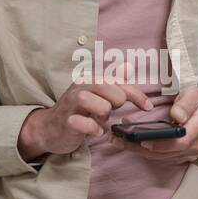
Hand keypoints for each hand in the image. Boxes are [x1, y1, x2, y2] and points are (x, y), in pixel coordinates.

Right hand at [18, 66, 152, 158]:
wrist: (49, 128)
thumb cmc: (76, 111)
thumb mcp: (95, 94)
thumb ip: (113, 82)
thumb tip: (128, 67)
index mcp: (89, 80)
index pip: (119, 83)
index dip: (137, 95)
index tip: (148, 106)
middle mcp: (80, 87)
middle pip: (112, 91)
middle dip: (116, 104)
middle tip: (108, 111)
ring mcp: (72, 104)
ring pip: (101, 106)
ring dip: (104, 115)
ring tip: (99, 120)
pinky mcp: (67, 121)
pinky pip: (86, 123)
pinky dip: (93, 129)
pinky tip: (94, 131)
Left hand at [109, 89, 197, 164]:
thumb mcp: (197, 96)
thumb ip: (186, 104)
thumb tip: (176, 116)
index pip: (179, 142)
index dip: (160, 143)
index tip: (141, 139)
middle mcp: (194, 146)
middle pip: (166, 152)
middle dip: (141, 148)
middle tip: (119, 140)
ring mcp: (188, 154)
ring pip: (161, 157)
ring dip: (139, 151)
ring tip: (119, 141)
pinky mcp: (181, 156)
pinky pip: (162, 157)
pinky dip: (145, 152)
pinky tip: (129, 144)